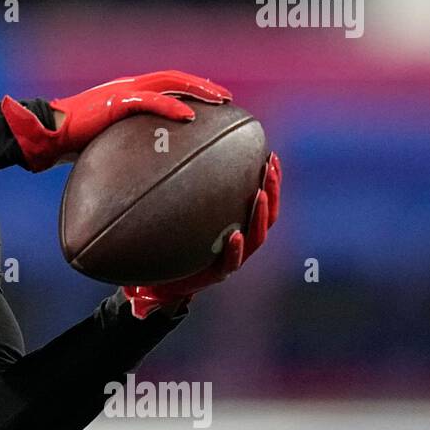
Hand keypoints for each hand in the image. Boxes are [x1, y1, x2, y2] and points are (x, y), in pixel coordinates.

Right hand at [1, 70, 231, 171]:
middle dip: (202, 85)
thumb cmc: (74, 140)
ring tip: (219, 101)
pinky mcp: (117, 102)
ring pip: (169, 83)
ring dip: (197, 90)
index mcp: (127, 92)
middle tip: (226, 98)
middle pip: (174, 79)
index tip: (212, 100)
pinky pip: (152, 101)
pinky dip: (173, 108)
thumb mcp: (108, 139)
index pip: (166, 84)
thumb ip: (128, 142)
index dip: (191, 89)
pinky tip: (190, 117)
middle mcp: (129, 86)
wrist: (50, 133)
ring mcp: (123, 91)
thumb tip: (144, 165)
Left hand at [122, 151, 281, 319]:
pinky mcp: (215, 275)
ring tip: (260, 194)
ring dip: (259, 216)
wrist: (158, 279)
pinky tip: (236, 235)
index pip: (262, 200)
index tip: (272, 157)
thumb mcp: (180, 211)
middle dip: (272, 191)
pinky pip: (229, 263)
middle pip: (266, 216)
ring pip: (255, 238)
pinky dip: (235, 249)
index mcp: (237, 224)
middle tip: (269, 167)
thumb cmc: (171, 241)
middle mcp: (239, 241)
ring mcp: (230, 259)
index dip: (272, 181)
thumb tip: (177, 149)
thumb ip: (186, 188)